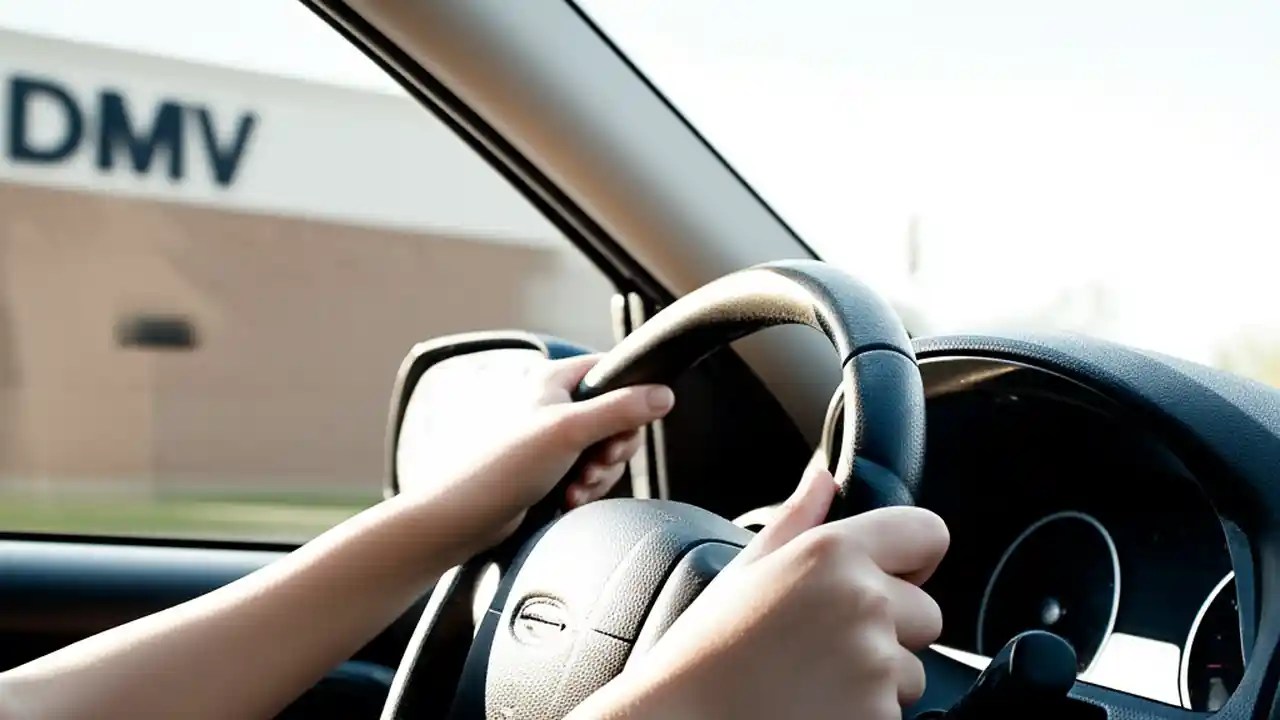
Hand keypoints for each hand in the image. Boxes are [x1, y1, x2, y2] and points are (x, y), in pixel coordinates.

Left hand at [398, 353, 674, 556]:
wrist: (464, 517)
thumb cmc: (504, 465)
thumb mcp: (570, 430)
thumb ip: (621, 411)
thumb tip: (664, 395)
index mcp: (555, 378)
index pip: (613, 371)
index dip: (631, 397)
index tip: (629, 424)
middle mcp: (555, 403)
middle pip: (618, 417)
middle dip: (614, 449)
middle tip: (597, 463)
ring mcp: (554, 438)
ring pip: (607, 451)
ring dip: (600, 475)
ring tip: (576, 488)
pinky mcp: (551, 469)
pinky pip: (590, 474)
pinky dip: (586, 488)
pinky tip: (568, 499)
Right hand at [575, 462, 949, 719]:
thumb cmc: (707, 653)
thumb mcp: (744, 571)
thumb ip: (796, 518)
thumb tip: (824, 476)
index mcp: (831, 552)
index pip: (928, 533)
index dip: (911, 558)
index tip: (887, 578)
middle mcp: (862, 601)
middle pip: (926, 613)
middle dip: (890, 632)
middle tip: (822, 647)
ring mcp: (874, 665)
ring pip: (912, 671)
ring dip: (877, 682)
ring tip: (812, 683)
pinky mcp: (878, 717)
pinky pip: (896, 713)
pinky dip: (865, 716)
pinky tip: (816, 710)